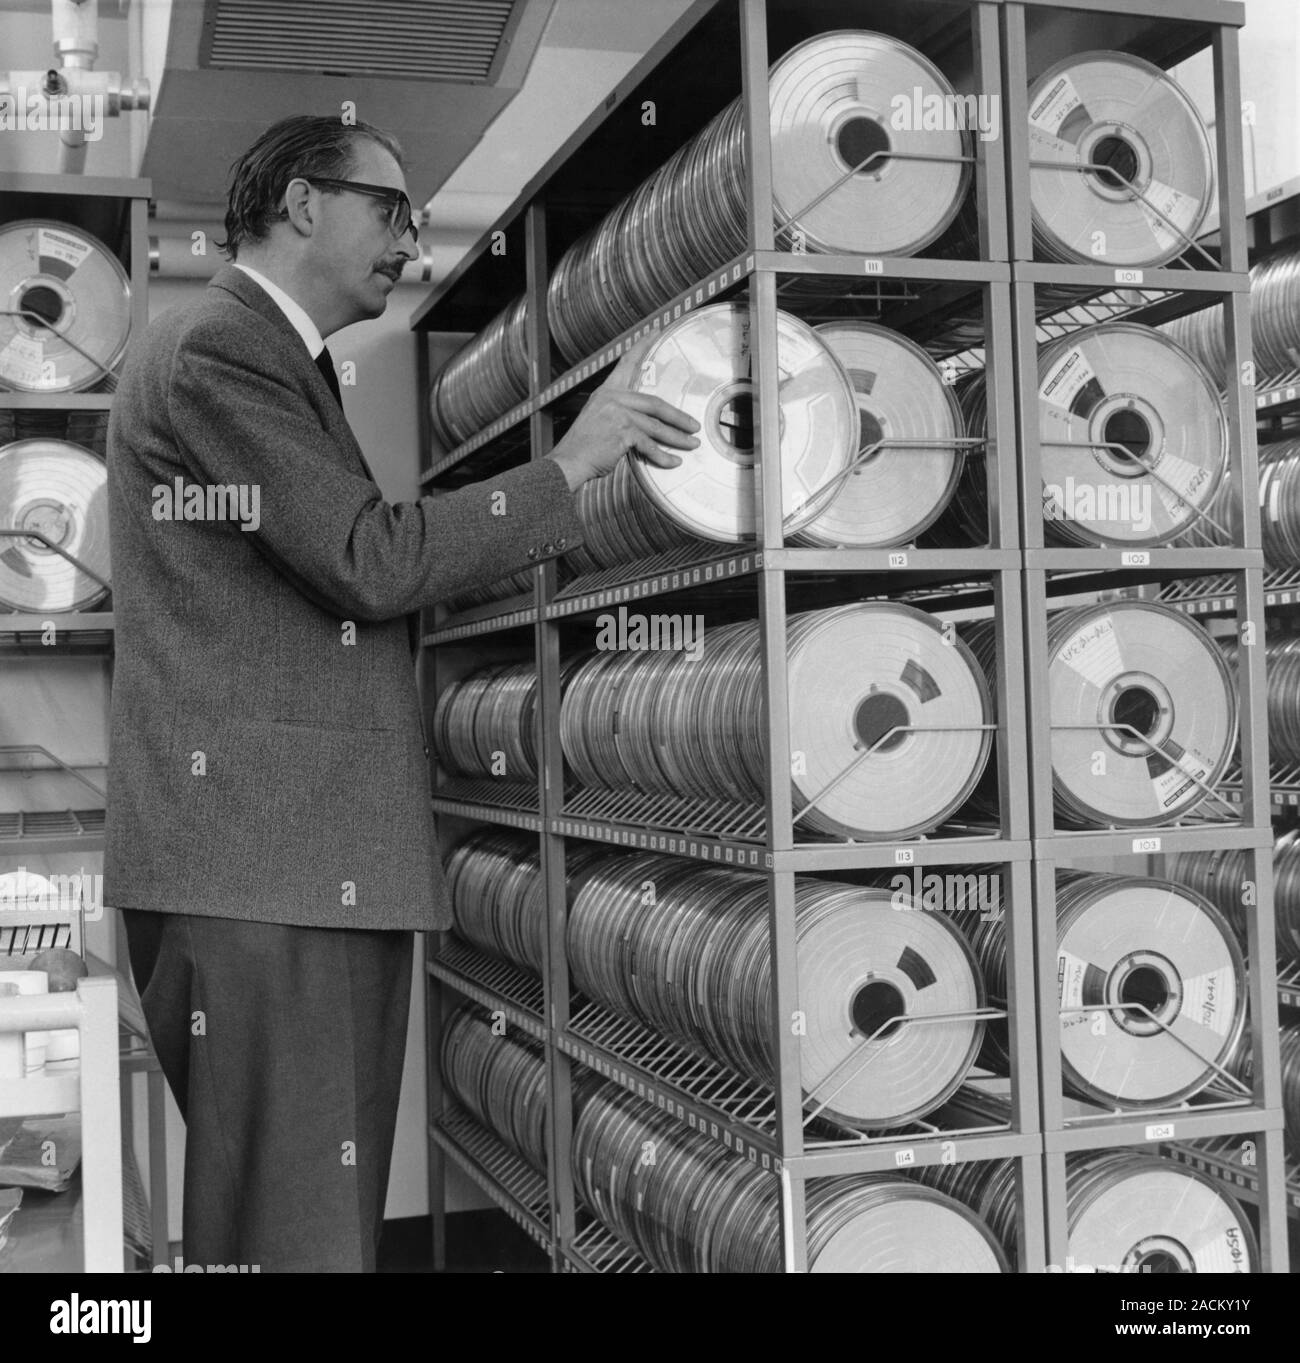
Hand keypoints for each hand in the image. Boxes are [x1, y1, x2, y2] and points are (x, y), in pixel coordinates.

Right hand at [549, 335, 699, 490]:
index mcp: (607, 392)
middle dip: (678, 417)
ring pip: (657, 426)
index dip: (643, 346)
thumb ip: (618, 412)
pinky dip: (663, 457)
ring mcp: (618, 415)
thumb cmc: (584, 445)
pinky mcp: (623, 433)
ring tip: (692, 444)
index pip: (628, 363)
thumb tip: (643, 419)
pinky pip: (650, 446)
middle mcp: (613, 399)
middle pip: (655, 404)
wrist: (568, 461)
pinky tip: (673, 462)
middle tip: (693, 425)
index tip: (656, 331)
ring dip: (677, 438)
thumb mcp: (598, 418)